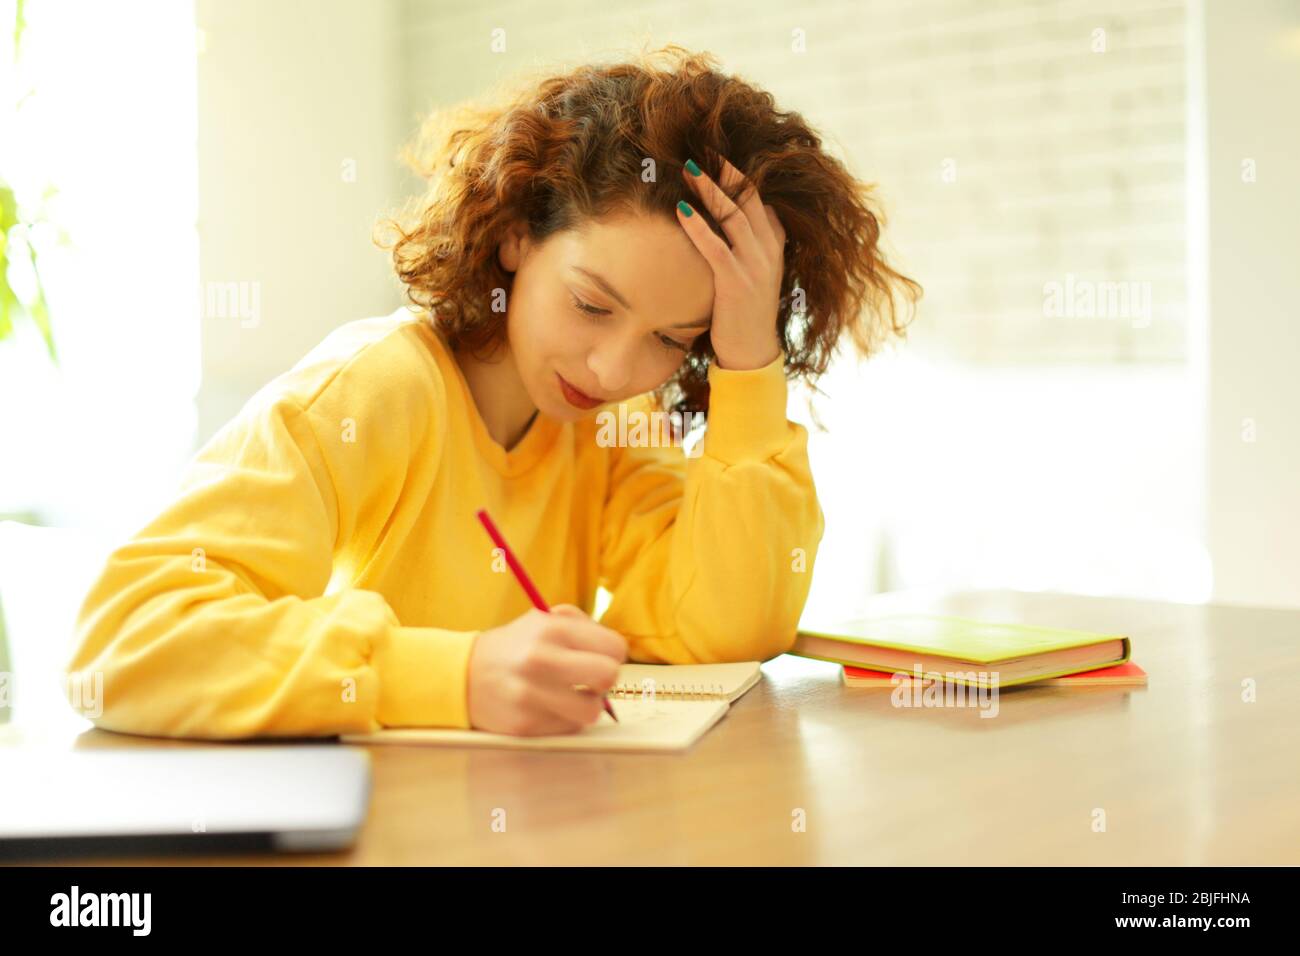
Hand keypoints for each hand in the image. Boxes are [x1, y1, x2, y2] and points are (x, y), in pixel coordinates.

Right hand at [467, 604, 627, 735]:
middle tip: (590, 680)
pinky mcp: (524, 724)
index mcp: (553, 629)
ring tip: (569, 696)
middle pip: (609, 677)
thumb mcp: (545, 619)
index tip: (599, 657)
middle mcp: (541, 659)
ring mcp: (531, 694)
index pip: (615, 647)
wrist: (463, 675)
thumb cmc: (517, 646)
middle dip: (605, 681)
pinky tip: (545, 706)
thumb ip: (584, 628)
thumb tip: (617, 654)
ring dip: (585, 706)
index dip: (612, 655)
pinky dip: (562, 719)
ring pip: (591, 712)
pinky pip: (567, 728)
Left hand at [676, 154, 786, 370]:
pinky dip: (697, 226)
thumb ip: (748, 241)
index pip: (760, 196)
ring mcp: (755, 265)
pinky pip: (716, 247)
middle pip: (748, 197)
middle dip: (724, 170)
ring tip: (687, 167)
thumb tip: (729, 214)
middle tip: (701, 146)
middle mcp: (768, 248)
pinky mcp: (736, 283)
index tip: (715, 150)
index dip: (738, 172)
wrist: (752, 351)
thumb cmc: (745, 309)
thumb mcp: (754, 269)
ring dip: (708, 189)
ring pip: (733, 215)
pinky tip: (679, 209)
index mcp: (774, 242)